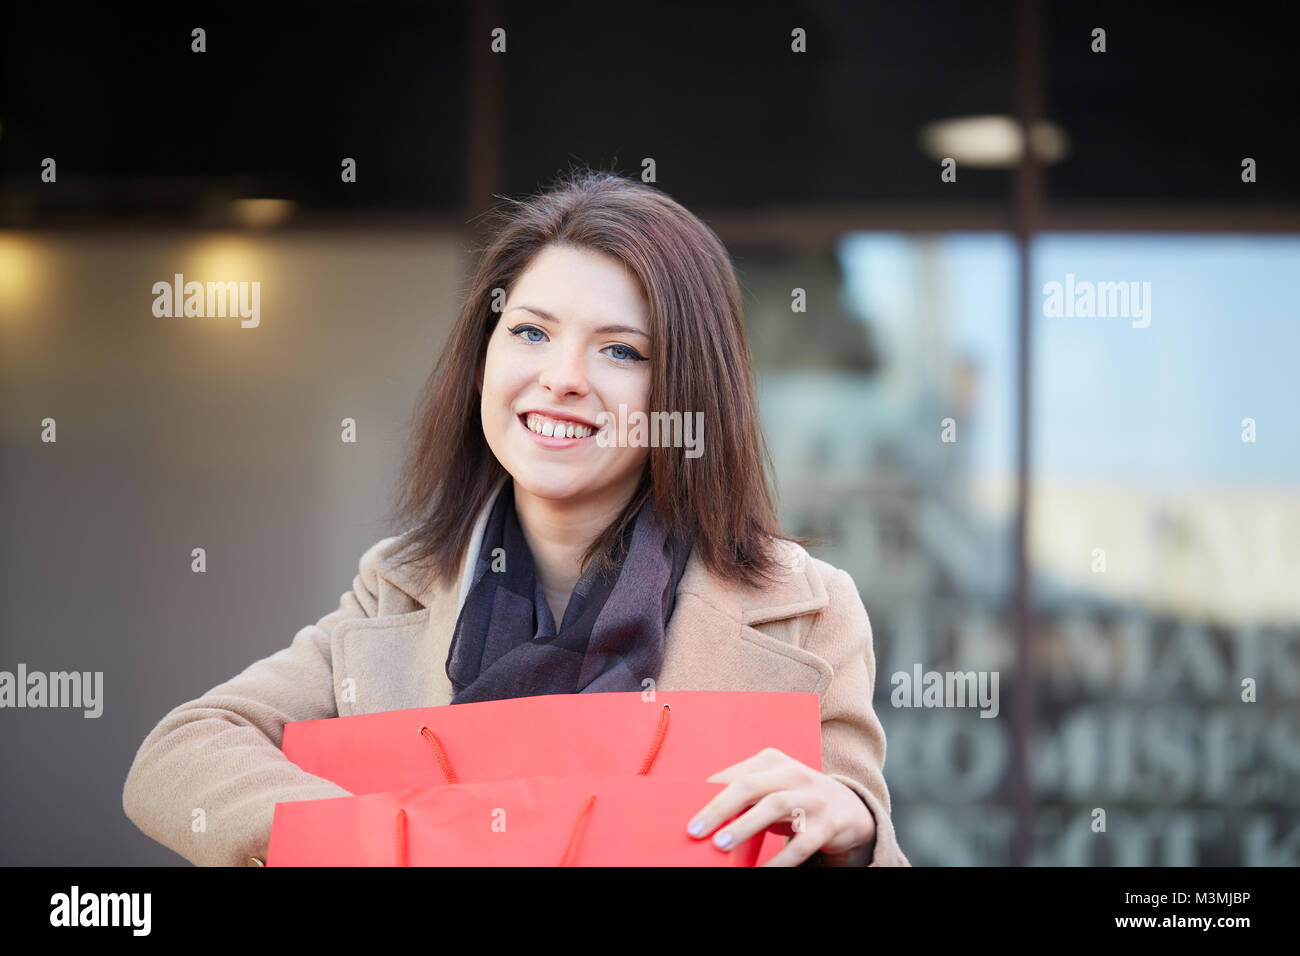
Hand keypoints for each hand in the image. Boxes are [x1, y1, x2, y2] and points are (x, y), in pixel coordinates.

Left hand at [685, 747, 876, 866]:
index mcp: (773, 761)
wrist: (848, 809)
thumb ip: (744, 796)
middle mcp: (794, 774)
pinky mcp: (827, 825)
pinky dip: (779, 861)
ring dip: (745, 826)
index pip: (736, 774)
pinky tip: (760, 872)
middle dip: (720, 808)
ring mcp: (813, 799)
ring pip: (776, 807)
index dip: (710, 791)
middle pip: (751, 786)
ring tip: (721, 845)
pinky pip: (800, 844)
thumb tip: (703, 817)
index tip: (686, 809)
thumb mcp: (772, 787)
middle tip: (695, 829)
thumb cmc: (796, 798)